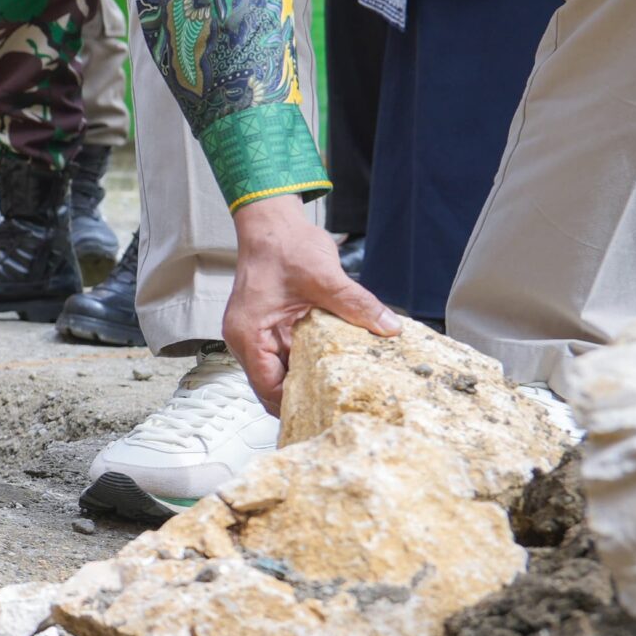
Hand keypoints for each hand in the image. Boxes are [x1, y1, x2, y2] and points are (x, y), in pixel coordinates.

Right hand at [225, 194, 399, 409]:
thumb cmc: (282, 245)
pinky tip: (334, 362)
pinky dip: (309, 360)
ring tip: (340, 389)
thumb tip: (388, 327)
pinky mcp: (271, 327)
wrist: (271, 223)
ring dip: (308, 378)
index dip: (294, 406)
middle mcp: (248, 338)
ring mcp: (258, 333)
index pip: (267, 388)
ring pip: (282, 371)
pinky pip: (288, 354)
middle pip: (273, 385)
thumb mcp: (324, 277)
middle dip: (304, 396)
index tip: (326, 413)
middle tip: (339, 407)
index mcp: (250, 334)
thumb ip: (356, 305)